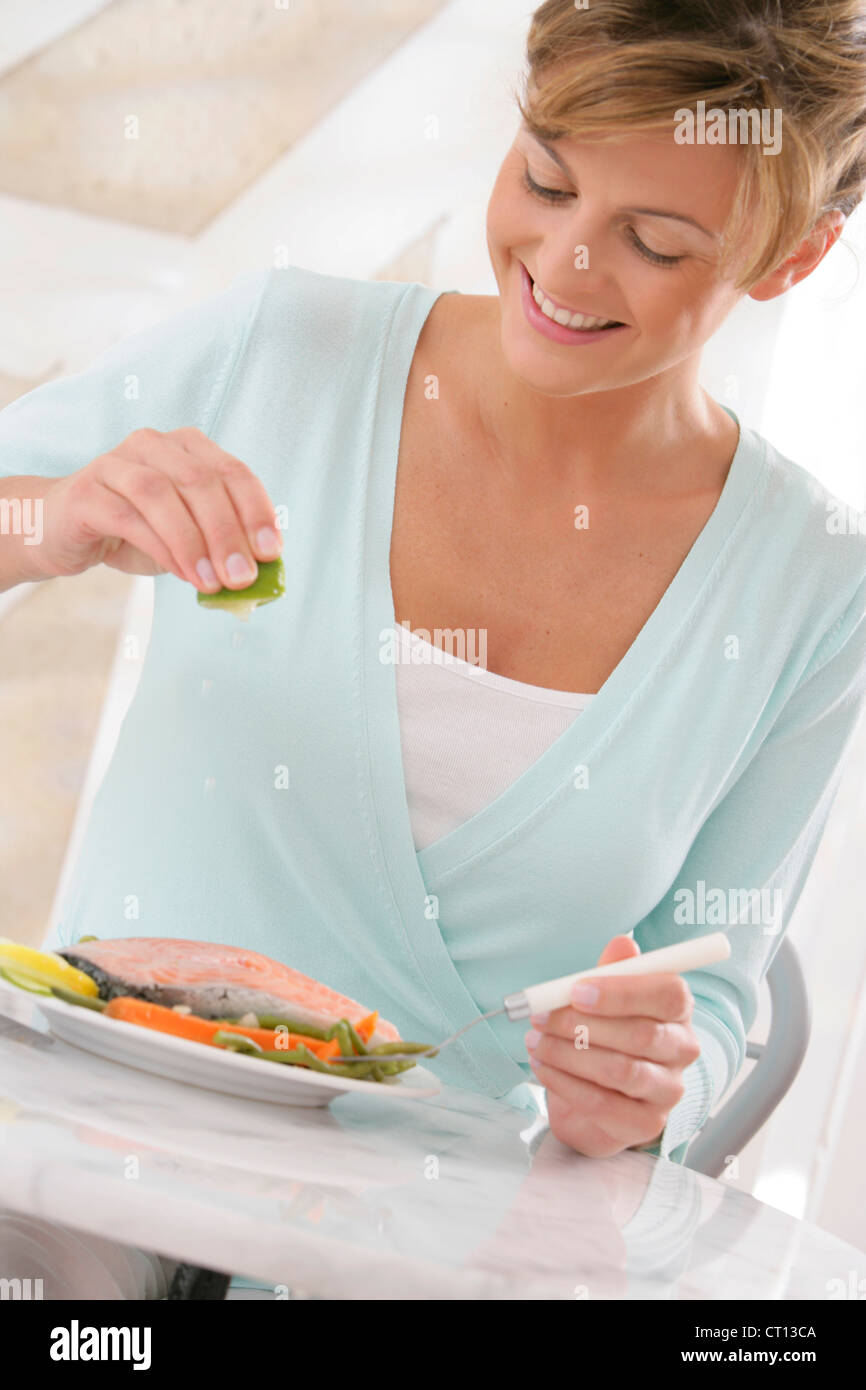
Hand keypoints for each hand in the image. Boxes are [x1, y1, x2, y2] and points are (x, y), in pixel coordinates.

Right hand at [35, 426, 281, 590]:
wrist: (63, 530)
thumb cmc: (134, 531)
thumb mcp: (185, 538)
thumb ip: (218, 547)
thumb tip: (255, 573)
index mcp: (187, 447)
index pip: (233, 472)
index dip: (256, 511)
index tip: (271, 552)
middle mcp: (153, 445)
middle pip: (201, 482)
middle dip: (227, 533)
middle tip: (241, 576)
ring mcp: (116, 463)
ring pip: (162, 494)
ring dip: (193, 542)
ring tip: (211, 581)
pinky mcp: (86, 491)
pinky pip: (128, 516)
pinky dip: (160, 547)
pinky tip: (179, 573)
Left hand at [525, 934, 701, 1157]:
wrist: (596, 1098)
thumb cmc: (604, 1034)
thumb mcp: (604, 997)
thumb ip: (613, 970)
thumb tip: (623, 943)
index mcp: (677, 1009)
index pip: (669, 995)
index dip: (622, 991)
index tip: (576, 990)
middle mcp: (682, 1049)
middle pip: (644, 1035)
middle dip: (583, 1024)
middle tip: (540, 1017)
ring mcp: (668, 1091)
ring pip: (621, 1071)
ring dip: (568, 1054)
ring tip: (535, 1041)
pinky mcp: (646, 1124)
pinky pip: (603, 1104)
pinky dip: (564, 1083)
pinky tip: (542, 1068)